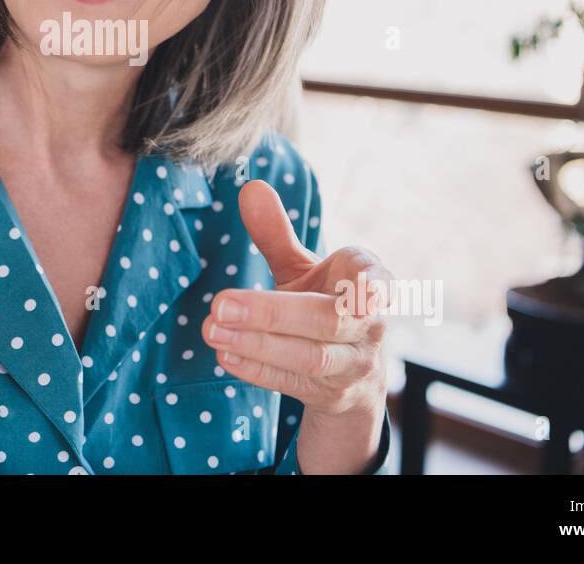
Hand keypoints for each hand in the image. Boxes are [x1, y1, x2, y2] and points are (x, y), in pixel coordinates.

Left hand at [201, 179, 390, 471]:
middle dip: (273, 313)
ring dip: (258, 345)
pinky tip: (225, 354)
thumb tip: (250, 187)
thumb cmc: (322, 303)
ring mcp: (353, 364)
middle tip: (220, 305)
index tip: (347, 283)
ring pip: (310, 357)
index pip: (371, 280)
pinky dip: (259, 370)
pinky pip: (295, 383)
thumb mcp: (304, 270)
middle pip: (327, 321)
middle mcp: (368, 325)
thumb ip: (277, 234)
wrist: (352, 372)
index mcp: (368, 281)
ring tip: (212, 330)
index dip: (367, 285)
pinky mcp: (333, 395)